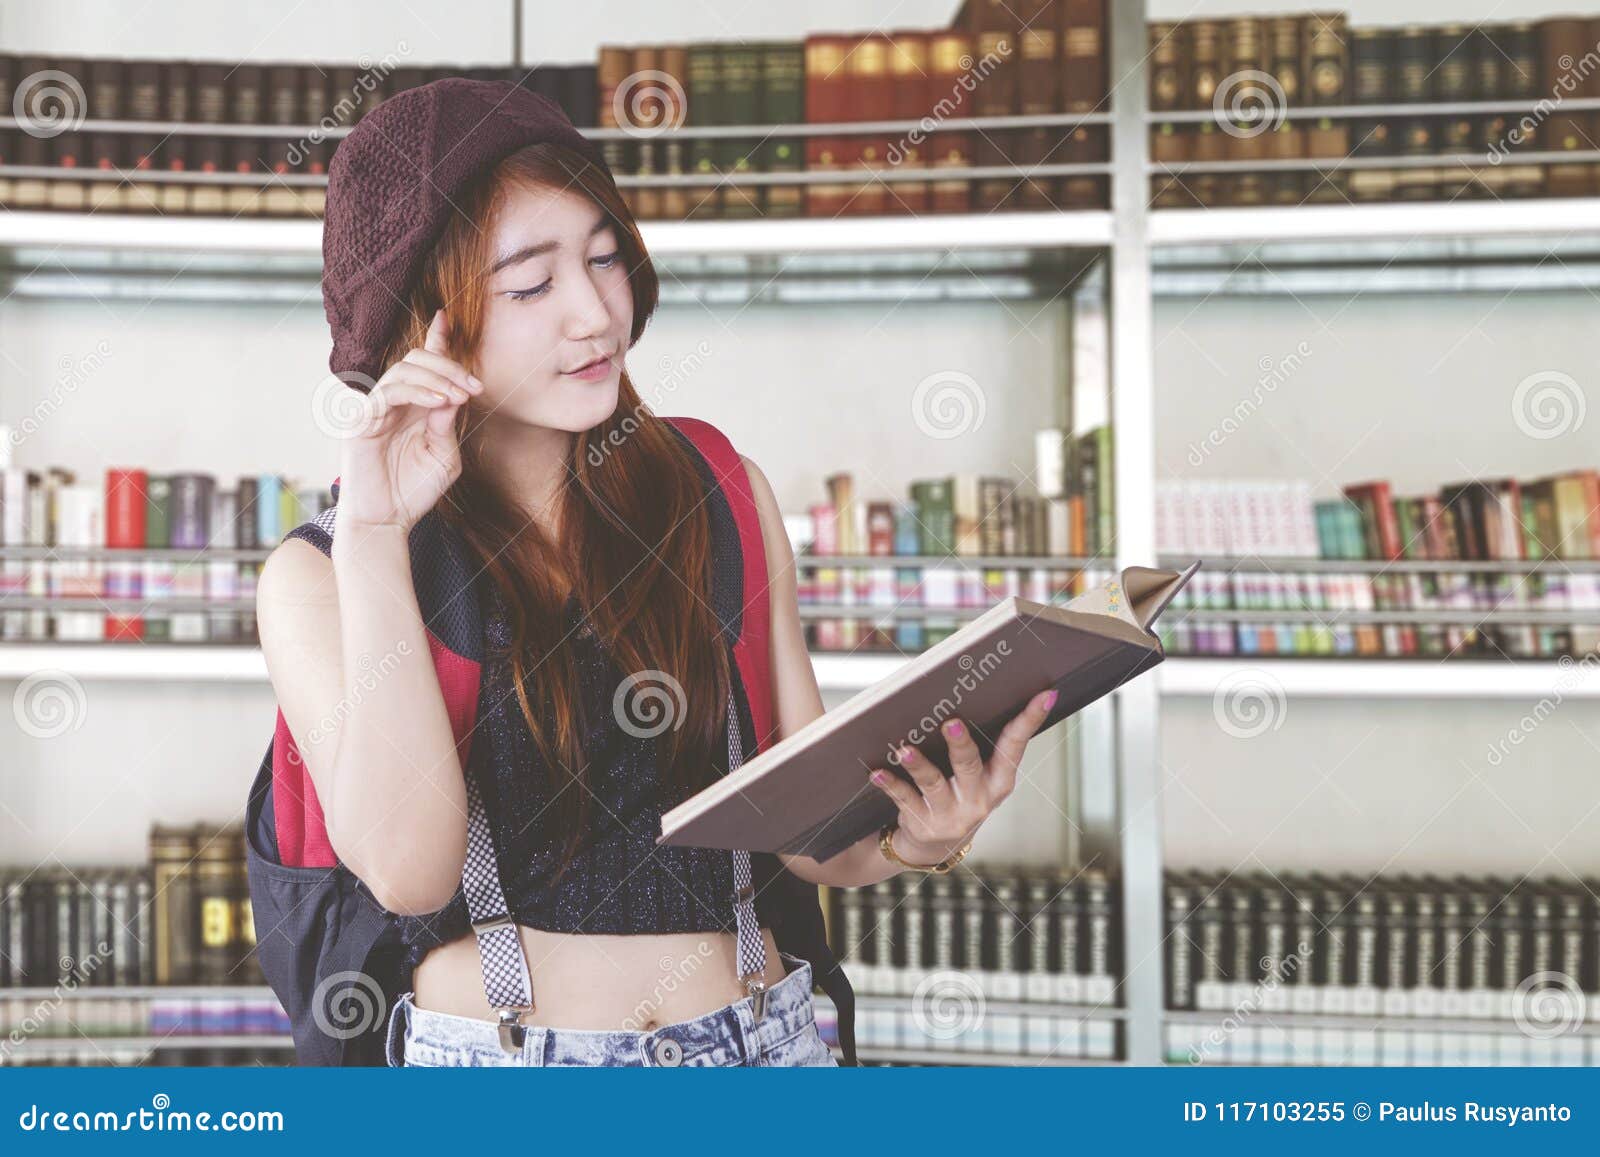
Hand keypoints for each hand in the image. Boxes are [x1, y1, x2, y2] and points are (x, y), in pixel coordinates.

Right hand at [334, 308, 483, 533]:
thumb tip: (452, 394)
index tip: (446, 316)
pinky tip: (438, 402)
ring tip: (458, 395)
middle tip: (473, 386)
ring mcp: (375, 409)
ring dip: (437, 377)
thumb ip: (448, 425)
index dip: (435, 338)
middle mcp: (393, 402)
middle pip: (417, 359)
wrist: (388, 521)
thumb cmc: (414, 491)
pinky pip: (388, 392)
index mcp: (414, 406)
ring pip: (404, 370)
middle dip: (449, 366)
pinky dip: (416, 391)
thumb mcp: (445, 456)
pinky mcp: (362, 421)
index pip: (424, 365)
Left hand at [867, 686, 1059, 867]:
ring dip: (918, 764)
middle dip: (960, 745)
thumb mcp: (981, 776)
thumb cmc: (960, 795)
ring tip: (905, 749)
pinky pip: (905, 799)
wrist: (934, 846)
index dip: (1029, 720)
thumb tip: (978, 692)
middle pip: (969, 766)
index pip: (1015, 746)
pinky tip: (877, 772)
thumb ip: (983, 745)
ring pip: (934, 783)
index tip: (1043, 695)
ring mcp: (951, 813)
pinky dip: (891, 784)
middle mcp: (979, 798)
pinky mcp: (924, 822)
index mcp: (999, 781)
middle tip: (951, 722)